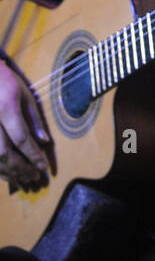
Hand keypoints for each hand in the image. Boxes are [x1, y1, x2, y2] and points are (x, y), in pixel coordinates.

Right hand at [0, 60, 53, 191]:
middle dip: (21, 168)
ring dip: (8, 172)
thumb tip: (44, 141)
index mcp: (5, 108)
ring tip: (23, 179)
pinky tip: (7, 173)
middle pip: (4, 153)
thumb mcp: (24, 94)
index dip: (33, 156)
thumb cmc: (4, 81)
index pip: (21, 139)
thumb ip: (33, 119)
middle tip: (35, 177)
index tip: (43, 167)